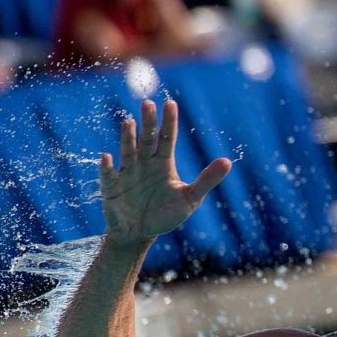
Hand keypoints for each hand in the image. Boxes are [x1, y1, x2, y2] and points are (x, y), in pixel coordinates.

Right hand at [99, 99, 231, 244]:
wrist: (139, 233)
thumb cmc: (166, 214)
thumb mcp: (190, 198)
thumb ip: (207, 180)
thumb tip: (228, 161)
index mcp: (163, 163)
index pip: (166, 138)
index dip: (168, 122)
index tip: (170, 103)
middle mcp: (144, 163)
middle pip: (147, 139)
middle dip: (148, 123)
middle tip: (148, 104)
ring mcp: (127, 174)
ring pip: (128, 151)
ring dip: (128, 138)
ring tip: (129, 122)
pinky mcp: (111, 188)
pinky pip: (108, 176)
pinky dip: (107, 167)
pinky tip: (107, 157)